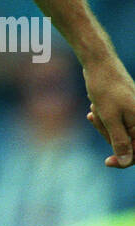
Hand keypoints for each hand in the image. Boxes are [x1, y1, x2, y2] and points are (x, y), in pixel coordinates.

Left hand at [83, 52, 134, 166]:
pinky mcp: (125, 108)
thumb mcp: (110, 118)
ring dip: (103, 124)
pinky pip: (114, 122)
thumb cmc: (105, 88)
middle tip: (95, 117)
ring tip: (95, 108)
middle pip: (126, 143)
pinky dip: (103, 118)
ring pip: (117, 132)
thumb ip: (120, 141)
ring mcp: (133, 113)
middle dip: (107, 133)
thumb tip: (126, 161)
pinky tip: (94, 108)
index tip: (107, 162)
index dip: (124, 160)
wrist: (99, 63)